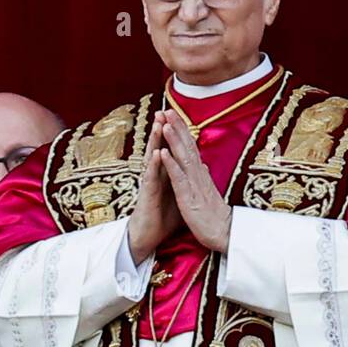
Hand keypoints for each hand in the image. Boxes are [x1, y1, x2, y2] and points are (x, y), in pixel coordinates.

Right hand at [126, 114, 181, 263]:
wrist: (149, 236)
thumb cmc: (163, 216)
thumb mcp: (180, 195)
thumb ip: (186, 180)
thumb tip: (200, 169)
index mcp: (166, 173)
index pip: (170, 149)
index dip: (174, 133)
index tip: (178, 116)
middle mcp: (157, 175)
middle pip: (159, 147)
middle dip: (162, 129)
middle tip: (164, 110)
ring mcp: (150, 183)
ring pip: (152, 158)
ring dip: (155, 141)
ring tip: (158, 124)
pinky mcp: (148, 195)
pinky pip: (151, 178)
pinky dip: (154, 165)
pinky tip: (156, 154)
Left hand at [158, 111, 232, 253]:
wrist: (224, 233)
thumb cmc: (214, 214)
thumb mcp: (208, 191)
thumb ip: (204, 176)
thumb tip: (203, 164)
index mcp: (200, 173)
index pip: (190, 146)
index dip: (181, 129)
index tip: (173, 113)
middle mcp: (197, 174)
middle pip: (187, 145)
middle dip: (177, 127)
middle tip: (167, 109)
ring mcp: (193, 184)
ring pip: (182, 157)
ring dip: (173, 139)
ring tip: (164, 123)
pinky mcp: (188, 197)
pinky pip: (178, 178)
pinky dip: (170, 164)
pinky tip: (162, 152)